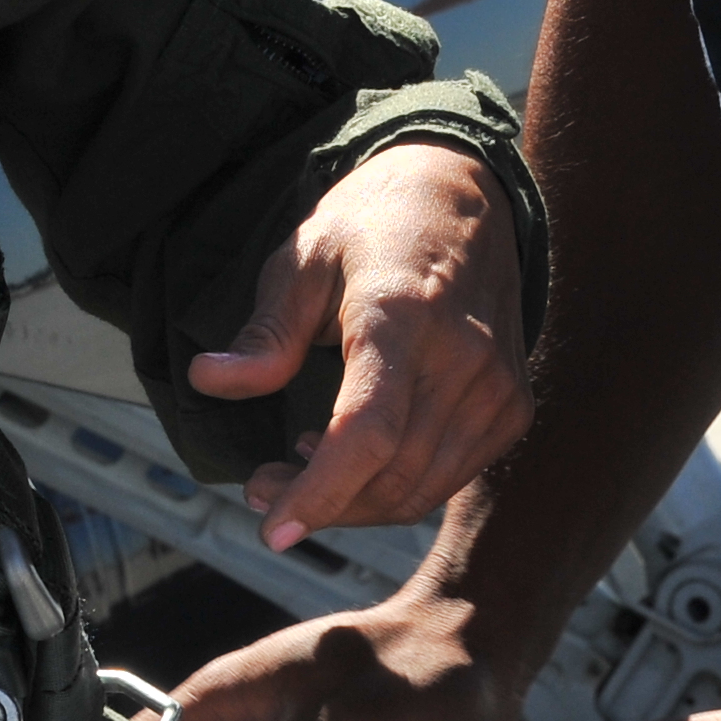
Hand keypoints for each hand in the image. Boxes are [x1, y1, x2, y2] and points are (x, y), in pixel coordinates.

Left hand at [189, 141, 529, 544]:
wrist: (463, 193)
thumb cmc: (373, 223)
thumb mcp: (304, 258)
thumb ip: (265, 333)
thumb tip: (207, 381)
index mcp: (403, 316)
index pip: (367, 433)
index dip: (317, 494)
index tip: (269, 527)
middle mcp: (462, 357)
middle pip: (391, 475)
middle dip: (320, 503)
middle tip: (260, 489)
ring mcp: (497, 385)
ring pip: (421, 488)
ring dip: (355, 502)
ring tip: (297, 470)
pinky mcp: (513, 404)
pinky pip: (451, 475)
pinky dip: (399, 486)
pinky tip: (354, 455)